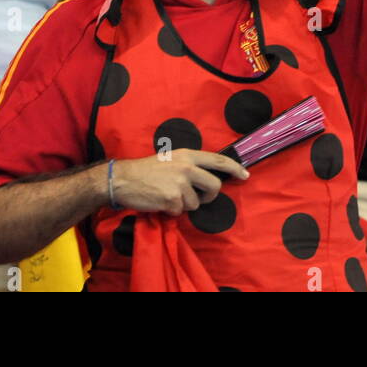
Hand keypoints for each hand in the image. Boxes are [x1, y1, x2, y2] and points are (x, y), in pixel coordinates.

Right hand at [110, 149, 247, 215]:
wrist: (122, 179)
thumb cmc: (145, 171)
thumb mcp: (170, 160)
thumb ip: (189, 167)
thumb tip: (206, 179)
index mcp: (187, 155)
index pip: (218, 160)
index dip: (234, 168)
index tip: (245, 174)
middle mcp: (187, 167)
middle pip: (214, 186)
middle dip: (209, 196)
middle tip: (198, 198)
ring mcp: (180, 183)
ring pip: (196, 203)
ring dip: (183, 204)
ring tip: (167, 196)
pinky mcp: (172, 199)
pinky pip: (180, 211)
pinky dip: (171, 211)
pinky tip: (159, 201)